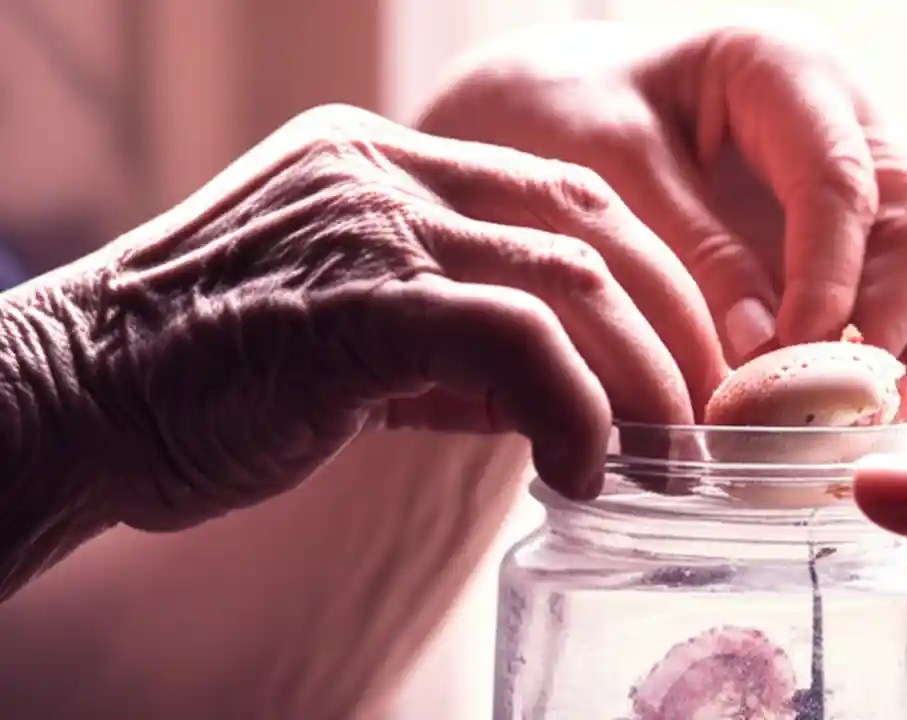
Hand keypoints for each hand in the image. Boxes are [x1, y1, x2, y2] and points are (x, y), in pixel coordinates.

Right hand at [0, 104, 724, 587]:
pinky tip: (582, 471)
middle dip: (670, 322)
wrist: (71, 400)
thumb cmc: (208, 375)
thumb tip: (553, 388)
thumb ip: (446, 334)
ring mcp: (371, 226)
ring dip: (641, 375)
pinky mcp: (357, 302)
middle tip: (701, 412)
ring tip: (662, 456)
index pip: (561, 190)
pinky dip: (575, 410)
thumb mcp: (346, 329)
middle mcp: (385, 171)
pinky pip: (518, 342)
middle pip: (590, 218)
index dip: (644, 272)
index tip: (681, 356)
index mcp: (385, 161)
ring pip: (573, 276)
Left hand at [418, 14, 906, 387]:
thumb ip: (689, 251)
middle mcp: (848, 120)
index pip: (842, 182)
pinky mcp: (861, 240)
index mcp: (785, 69)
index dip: (829, 285)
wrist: (545, 111)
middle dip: (894, 325)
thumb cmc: (561, 114)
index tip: (787, 368)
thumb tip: (768, 357)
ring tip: (858, 418)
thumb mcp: (603, 165)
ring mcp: (867, 181)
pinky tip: (852, 407)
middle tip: (831, 408)